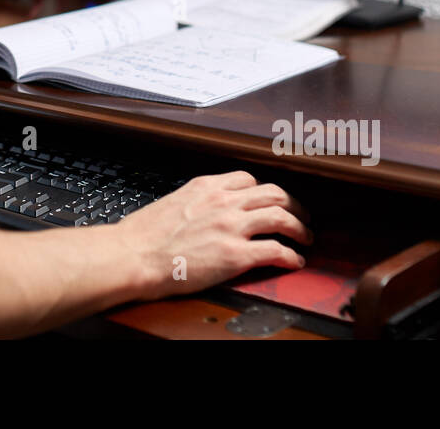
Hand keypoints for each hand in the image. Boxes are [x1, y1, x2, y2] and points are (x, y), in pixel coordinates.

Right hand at [115, 171, 311, 299]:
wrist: (134, 255)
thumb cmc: (144, 235)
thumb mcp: (173, 202)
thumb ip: (196, 202)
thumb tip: (204, 212)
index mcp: (207, 187)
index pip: (249, 179)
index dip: (266, 191)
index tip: (272, 200)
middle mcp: (223, 202)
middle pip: (274, 193)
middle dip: (294, 205)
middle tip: (301, 216)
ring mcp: (231, 227)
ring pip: (282, 217)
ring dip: (300, 228)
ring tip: (305, 238)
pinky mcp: (236, 255)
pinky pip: (276, 250)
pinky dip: (291, 256)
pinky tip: (295, 261)